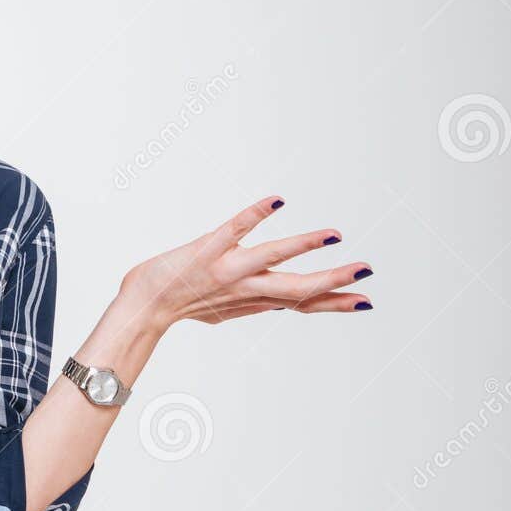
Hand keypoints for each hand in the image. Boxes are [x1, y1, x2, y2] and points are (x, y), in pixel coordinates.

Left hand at [118, 195, 373, 329]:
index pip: (302, 303)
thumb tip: (277, 304)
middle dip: (333, 280)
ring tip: (333, 235)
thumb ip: (254, 304)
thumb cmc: (184, 303)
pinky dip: (255, 214)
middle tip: (366, 271)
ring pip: (272, 257)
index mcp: (255, 299)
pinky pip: (234, 230)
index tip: (366, 301)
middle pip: (296, 288)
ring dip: (303, 245)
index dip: (335, 303)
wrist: (143, 305)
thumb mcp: (225, 310)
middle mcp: (245, 287)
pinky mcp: (206, 250)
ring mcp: (227, 268)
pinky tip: (277, 200)